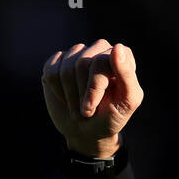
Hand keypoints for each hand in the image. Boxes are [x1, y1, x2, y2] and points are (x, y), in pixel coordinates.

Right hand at [41, 39, 143, 157]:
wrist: (87, 131)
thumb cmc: (111, 117)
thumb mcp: (127, 102)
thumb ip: (127, 75)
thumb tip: (118, 47)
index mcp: (122, 55)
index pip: (100, 62)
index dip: (94, 88)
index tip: (91, 108)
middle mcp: (100, 49)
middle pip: (82, 63)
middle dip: (82, 94)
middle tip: (86, 111)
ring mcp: (78, 53)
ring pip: (66, 68)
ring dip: (70, 95)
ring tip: (78, 107)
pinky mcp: (58, 61)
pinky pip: (51, 70)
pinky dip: (57, 90)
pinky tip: (66, 97)